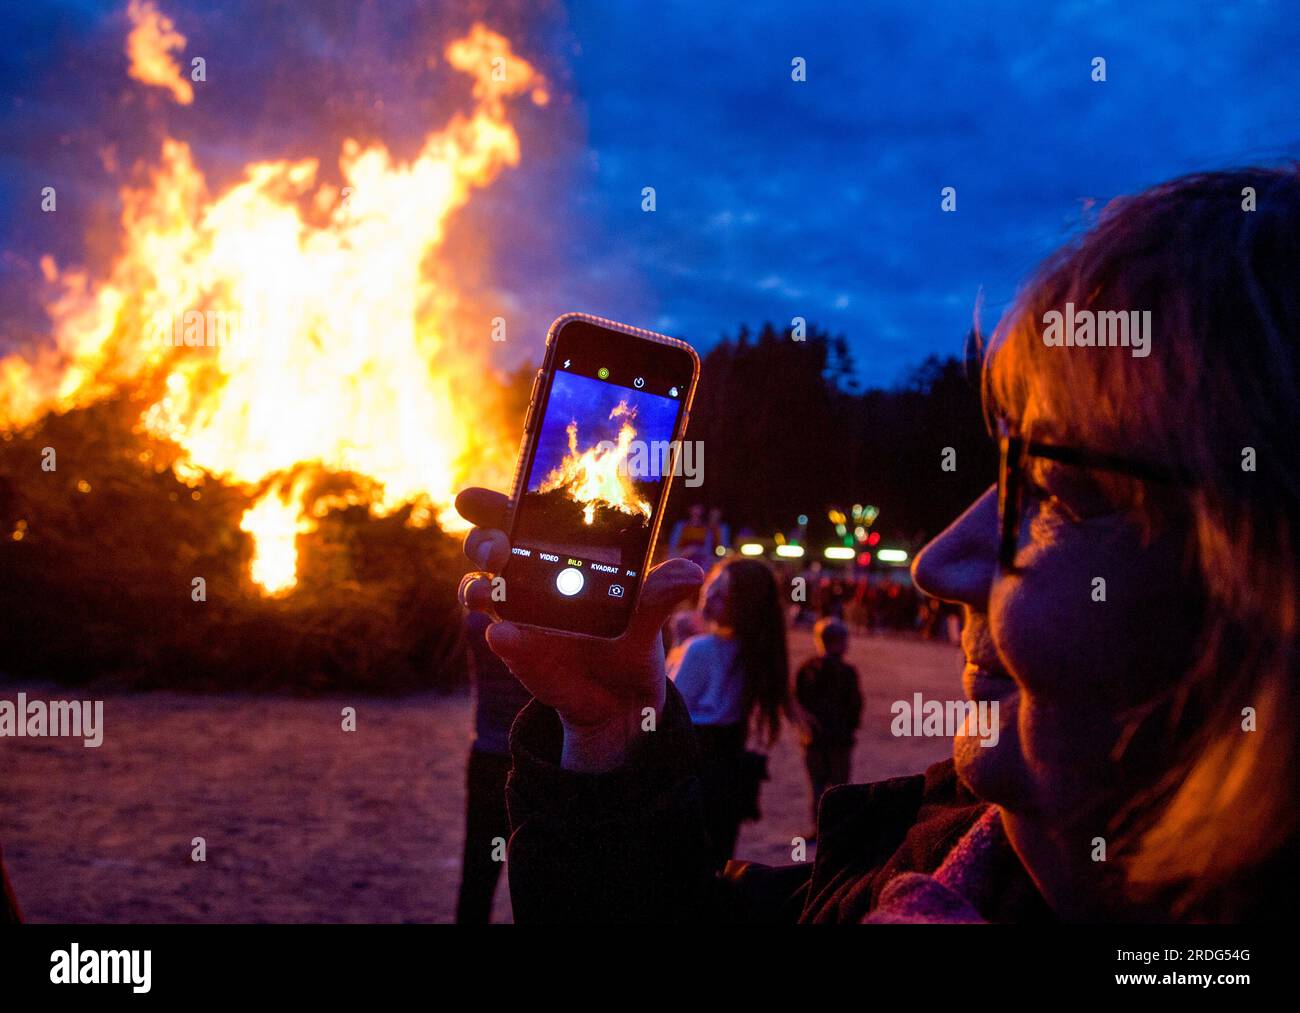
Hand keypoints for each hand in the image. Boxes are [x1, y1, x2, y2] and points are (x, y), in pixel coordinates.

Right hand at [455, 488, 703, 771]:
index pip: (517, 516)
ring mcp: (515, 612)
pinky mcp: (516, 649)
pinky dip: (502, 635)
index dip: (491, 504)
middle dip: (483, 541)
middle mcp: (527, 575)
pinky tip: (506, 634)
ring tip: (491, 590)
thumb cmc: (629, 634)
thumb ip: (660, 592)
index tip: (472, 499)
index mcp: (556, 552)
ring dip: (477, 586)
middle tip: (499, 547)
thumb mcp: (647, 612)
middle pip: (486, 546)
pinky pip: (499, 636)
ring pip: (477, 588)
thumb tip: (691, 574)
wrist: (622, 694)